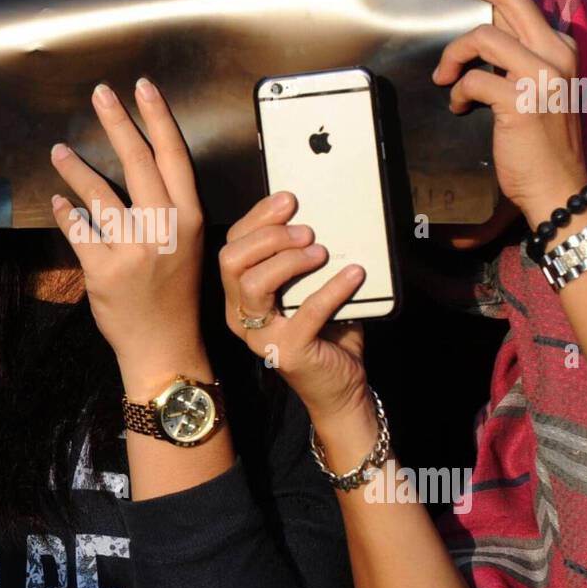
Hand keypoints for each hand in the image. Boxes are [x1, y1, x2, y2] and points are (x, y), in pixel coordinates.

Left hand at [50, 79, 206, 394]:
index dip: (157, 117)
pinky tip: (59, 203)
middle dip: (117, 121)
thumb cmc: (176, 296)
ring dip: (75, 168)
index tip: (142, 88)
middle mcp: (165, 229)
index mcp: (190, 219)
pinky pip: (78, 229)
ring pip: (99, 193)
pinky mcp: (103, 269)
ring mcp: (133, 249)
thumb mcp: (189, 247)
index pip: (174, 156)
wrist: (165, 346)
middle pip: (137, 161)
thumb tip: (144, 170)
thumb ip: (171, 210)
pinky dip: (66, 213)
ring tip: (59, 151)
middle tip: (100, 93)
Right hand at [220, 192, 370, 432]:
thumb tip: (316, 216)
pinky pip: (307, 312)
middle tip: (306, 231)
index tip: (288, 201)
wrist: (340, 386)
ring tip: (320, 252)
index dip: (257, 218)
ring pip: (253, 284)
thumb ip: (302, 259)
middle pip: (232, 261)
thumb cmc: (324, 333)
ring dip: (288, 260)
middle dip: (267, 236)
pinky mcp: (288, 352)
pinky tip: (354, 273)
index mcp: (239, 296)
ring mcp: (260, 336)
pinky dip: (332, 288)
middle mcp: (240, 315)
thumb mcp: (307, 289)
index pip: (232, 246)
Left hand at [430, 0, 586, 225]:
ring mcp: (542, 75)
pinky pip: (474, 80)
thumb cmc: (541, 143)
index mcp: (560, 46)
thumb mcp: (535, 88)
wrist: (559, 187)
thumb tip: (479, 34)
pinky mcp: (523, 100)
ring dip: (454, 56)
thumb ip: (513, 58)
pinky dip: (458, 92)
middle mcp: (556, 52)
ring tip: (445, 80)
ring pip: (483, 36)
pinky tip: (459, 108)